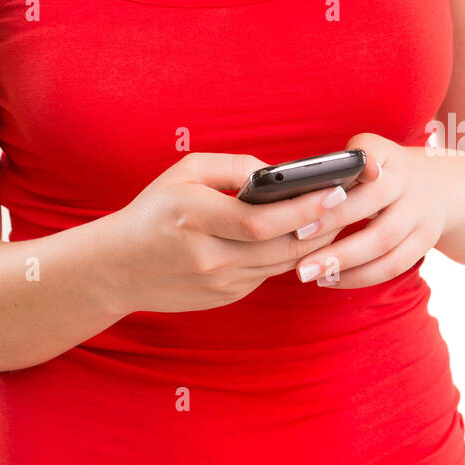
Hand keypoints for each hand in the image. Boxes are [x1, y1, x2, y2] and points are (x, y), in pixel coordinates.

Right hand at [106, 150, 356, 314]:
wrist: (117, 267)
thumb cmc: (154, 210)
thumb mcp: (184, 172)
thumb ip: (233, 166)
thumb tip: (278, 175)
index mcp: (194, 217)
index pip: (261, 221)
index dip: (304, 209)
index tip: (334, 190)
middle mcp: (208, 256)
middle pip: (280, 247)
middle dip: (321, 224)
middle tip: (347, 202)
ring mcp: (219, 283)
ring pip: (281, 265)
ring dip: (312, 242)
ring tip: (334, 216)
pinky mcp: (225, 297)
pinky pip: (267, 274)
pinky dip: (288, 255)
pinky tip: (302, 236)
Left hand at [294, 133, 453, 289]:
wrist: (442, 187)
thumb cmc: (384, 169)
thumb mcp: (371, 151)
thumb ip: (343, 163)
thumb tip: (299, 186)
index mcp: (390, 158)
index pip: (369, 162)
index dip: (351, 173)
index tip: (318, 193)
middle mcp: (409, 186)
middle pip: (372, 204)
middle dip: (332, 224)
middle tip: (295, 238)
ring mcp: (421, 217)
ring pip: (383, 243)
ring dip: (343, 262)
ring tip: (307, 271)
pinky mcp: (424, 243)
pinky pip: (392, 266)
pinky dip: (360, 276)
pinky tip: (330, 280)